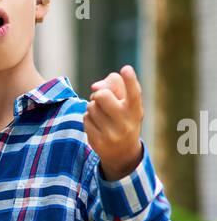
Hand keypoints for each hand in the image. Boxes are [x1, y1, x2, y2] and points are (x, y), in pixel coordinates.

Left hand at [84, 65, 144, 180]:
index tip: (126, 69)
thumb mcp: (126, 103)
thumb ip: (114, 85)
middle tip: (104, 102)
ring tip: (103, 116)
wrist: (122, 152)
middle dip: (99, 95)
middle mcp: (126, 123)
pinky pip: (85, 118)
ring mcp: (112, 134)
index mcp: (135, 110)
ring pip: (91, 107)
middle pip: (102, 95)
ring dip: (93, 108)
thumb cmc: (124, 118)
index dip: (130, 80)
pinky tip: (98, 126)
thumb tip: (95, 86)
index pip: (134, 93)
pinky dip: (88, 119)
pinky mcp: (98, 142)